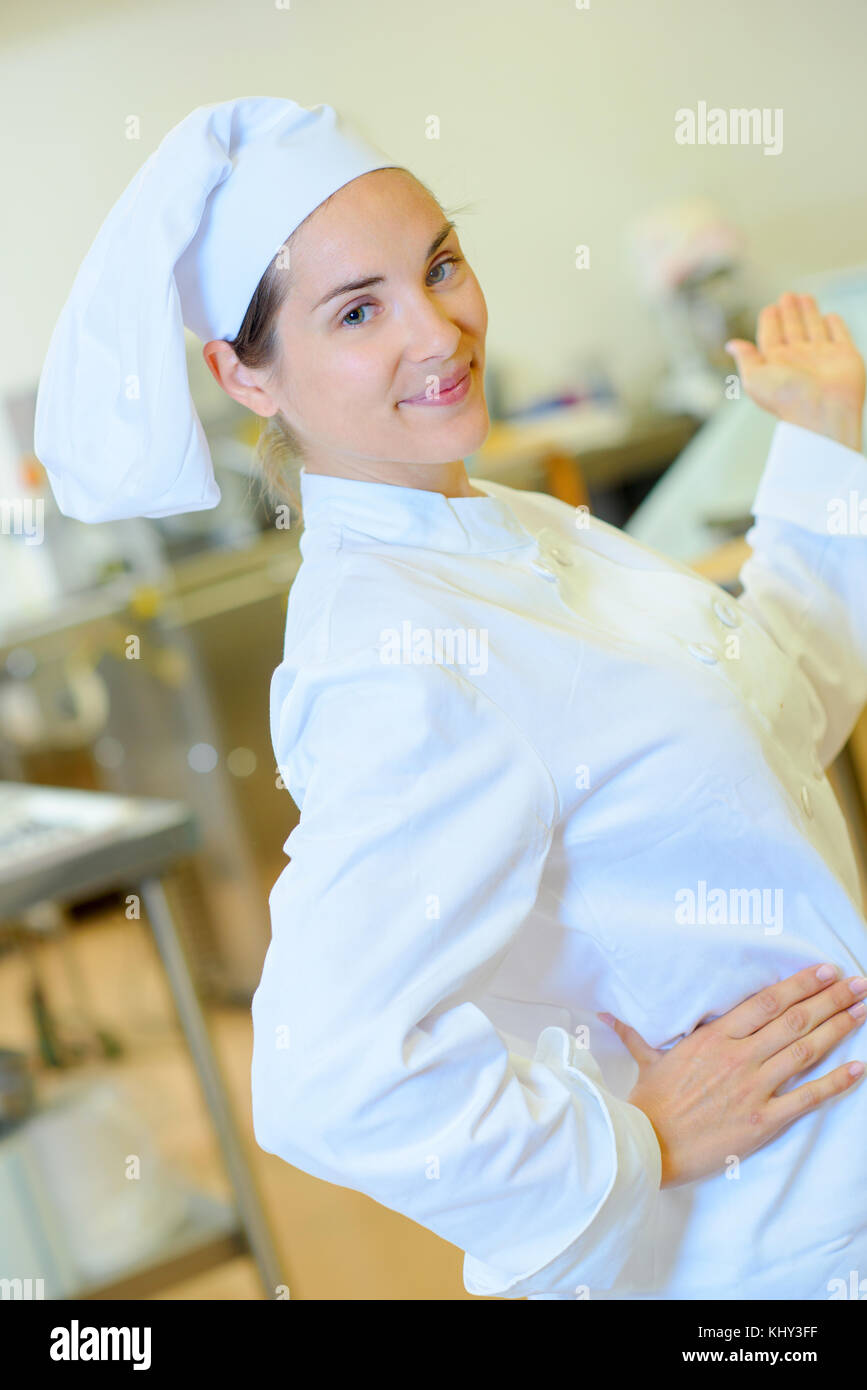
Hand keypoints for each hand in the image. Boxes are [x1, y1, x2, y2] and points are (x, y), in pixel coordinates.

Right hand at [597, 962, 866, 1186]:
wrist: (646, 1146)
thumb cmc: (648, 1104)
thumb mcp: (645, 1061)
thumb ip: (635, 1033)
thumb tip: (607, 1015)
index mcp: (713, 1038)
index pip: (766, 1002)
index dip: (799, 984)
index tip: (824, 971)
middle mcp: (739, 1057)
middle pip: (794, 1020)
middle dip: (830, 999)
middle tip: (857, 983)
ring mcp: (754, 1088)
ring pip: (805, 1050)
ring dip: (839, 1027)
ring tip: (862, 1010)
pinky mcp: (764, 1120)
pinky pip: (807, 1097)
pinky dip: (836, 1081)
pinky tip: (858, 1067)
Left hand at [725, 292, 864, 449]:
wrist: (823, 412)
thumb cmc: (787, 399)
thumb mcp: (754, 378)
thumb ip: (745, 359)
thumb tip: (731, 345)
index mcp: (777, 362)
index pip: (771, 336)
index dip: (770, 320)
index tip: (769, 308)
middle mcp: (799, 358)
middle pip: (792, 328)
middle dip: (789, 312)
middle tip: (787, 295)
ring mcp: (822, 356)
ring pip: (814, 327)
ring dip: (809, 312)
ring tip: (804, 297)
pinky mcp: (845, 355)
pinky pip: (839, 335)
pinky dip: (835, 324)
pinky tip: (830, 316)